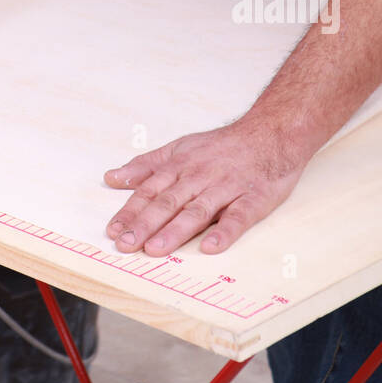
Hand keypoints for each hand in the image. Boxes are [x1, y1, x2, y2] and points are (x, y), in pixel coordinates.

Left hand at [103, 118, 312, 254]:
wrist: (269, 133)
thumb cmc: (221, 146)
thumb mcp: (179, 148)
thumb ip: (146, 165)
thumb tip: (112, 178)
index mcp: (180, 166)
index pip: (150, 191)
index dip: (130, 211)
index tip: (113, 230)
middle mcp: (199, 177)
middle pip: (168, 202)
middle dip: (145, 224)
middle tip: (125, 244)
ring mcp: (226, 188)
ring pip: (197, 211)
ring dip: (175, 231)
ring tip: (155, 249)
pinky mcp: (253, 199)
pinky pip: (238, 217)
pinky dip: (225, 231)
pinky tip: (211, 247)